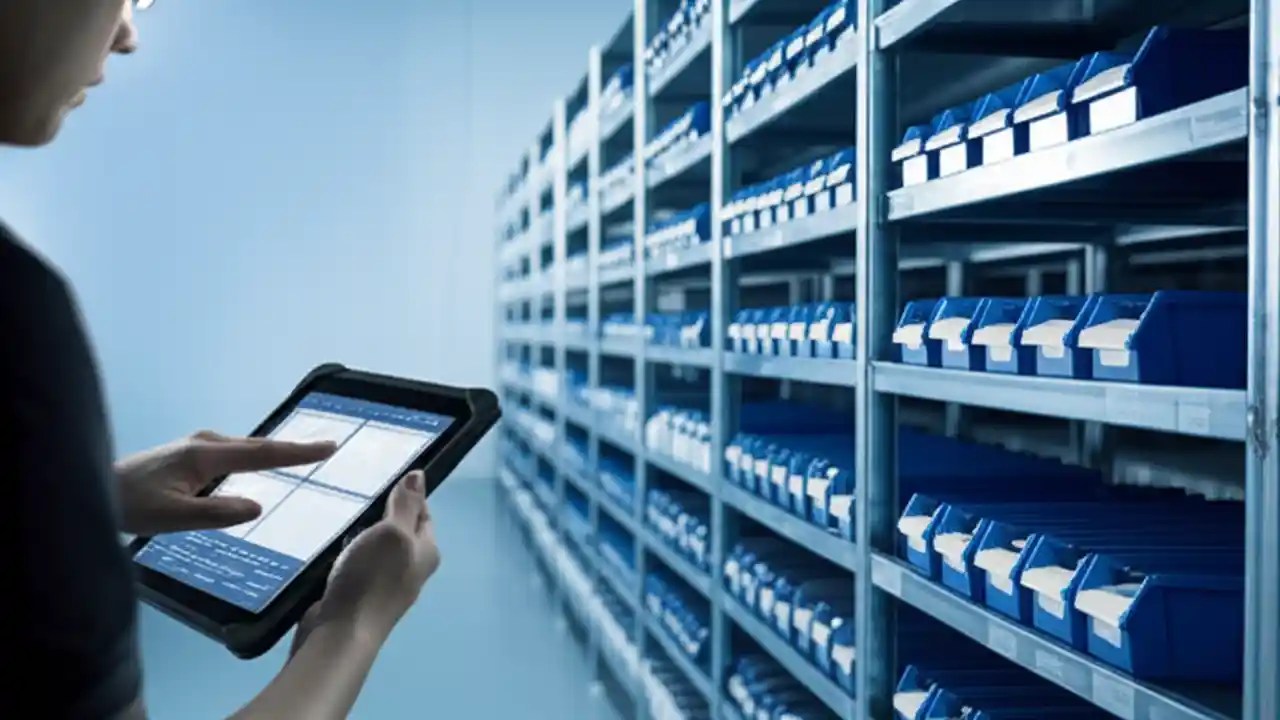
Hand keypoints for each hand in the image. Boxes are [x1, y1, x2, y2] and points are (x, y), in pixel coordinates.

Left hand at [115, 430, 336, 535]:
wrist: (91, 488)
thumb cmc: (129, 505)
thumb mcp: (172, 518)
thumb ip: (216, 513)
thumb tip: (258, 507)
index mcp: (205, 455)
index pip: (262, 453)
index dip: (297, 452)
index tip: (329, 447)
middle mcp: (204, 443)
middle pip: (257, 446)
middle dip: (292, 448)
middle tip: (325, 450)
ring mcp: (196, 446)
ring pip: (244, 450)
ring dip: (272, 453)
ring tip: (301, 457)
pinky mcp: (189, 455)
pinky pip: (232, 456)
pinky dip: (252, 459)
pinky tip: (258, 468)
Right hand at [291, 470, 439, 652]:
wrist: (342, 632)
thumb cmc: (373, 577)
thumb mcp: (393, 532)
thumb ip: (405, 505)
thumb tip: (419, 475)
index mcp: (427, 552)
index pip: (423, 514)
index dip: (409, 495)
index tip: (385, 479)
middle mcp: (412, 569)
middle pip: (401, 532)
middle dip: (384, 514)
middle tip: (359, 495)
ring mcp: (386, 586)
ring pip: (378, 550)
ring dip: (363, 535)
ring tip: (342, 516)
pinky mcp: (361, 597)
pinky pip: (359, 566)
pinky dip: (350, 554)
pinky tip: (333, 547)